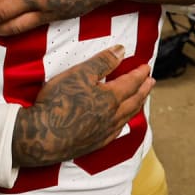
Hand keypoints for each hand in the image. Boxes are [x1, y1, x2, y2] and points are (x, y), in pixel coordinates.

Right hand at [12, 45, 153, 166]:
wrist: (42, 136)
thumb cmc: (59, 102)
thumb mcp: (80, 74)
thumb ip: (103, 62)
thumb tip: (122, 50)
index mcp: (111, 97)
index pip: (131, 83)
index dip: (140, 74)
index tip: (147, 67)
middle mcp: (112, 116)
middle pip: (133, 101)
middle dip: (144, 90)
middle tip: (151, 82)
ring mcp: (104, 132)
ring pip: (127, 117)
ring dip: (137, 106)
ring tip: (141, 100)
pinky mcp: (95, 143)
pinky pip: (117, 131)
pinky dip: (124, 123)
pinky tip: (121, 123)